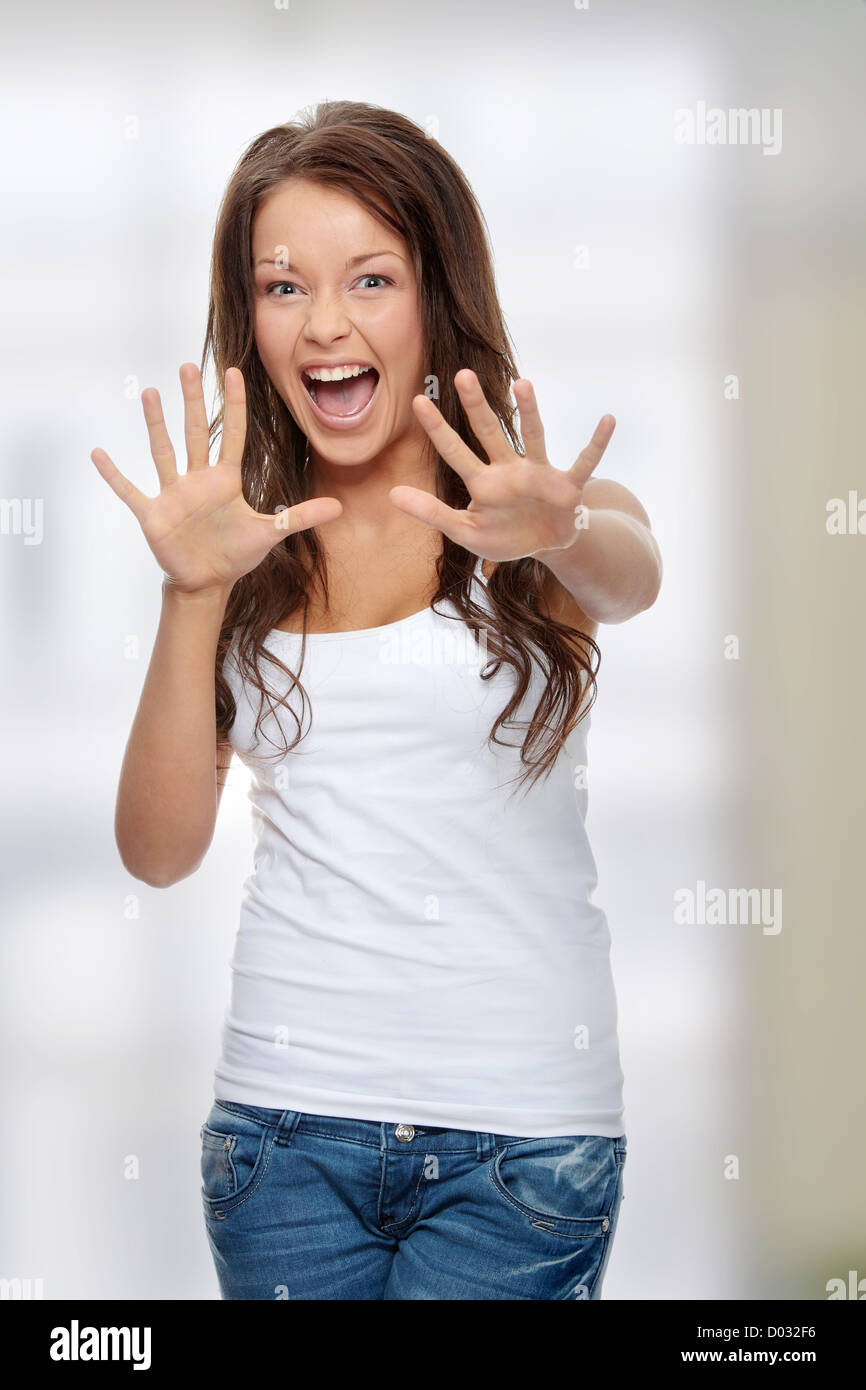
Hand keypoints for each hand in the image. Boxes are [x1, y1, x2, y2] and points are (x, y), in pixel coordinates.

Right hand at [91, 365, 341, 593]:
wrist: (208, 582)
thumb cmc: (236, 554)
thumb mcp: (270, 534)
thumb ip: (300, 517)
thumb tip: (339, 507)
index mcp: (225, 480)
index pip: (231, 434)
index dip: (233, 405)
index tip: (234, 372)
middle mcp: (197, 480)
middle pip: (194, 432)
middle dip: (192, 401)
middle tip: (188, 366)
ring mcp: (173, 494)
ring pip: (163, 452)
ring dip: (156, 424)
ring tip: (149, 393)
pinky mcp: (153, 514)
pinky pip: (130, 490)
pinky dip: (114, 475)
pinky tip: (98, 453)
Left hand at [389, 369, 614, 561]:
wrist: (546, 546)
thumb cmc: (504, 536)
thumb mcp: (465, 532)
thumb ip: (432, 514)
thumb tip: (392, 494)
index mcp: (482, 483)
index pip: (454, 452)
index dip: (438, 429)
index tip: (418, 401)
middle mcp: (509, 470)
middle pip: (490, 433)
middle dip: (477, 407)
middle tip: (462, 375)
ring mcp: (539, 474)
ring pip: (533, 437)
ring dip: (529, 412)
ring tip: (522, 383)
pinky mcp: (567, 485)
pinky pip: (585, 461)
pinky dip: (598, 443)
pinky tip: (607, 420)